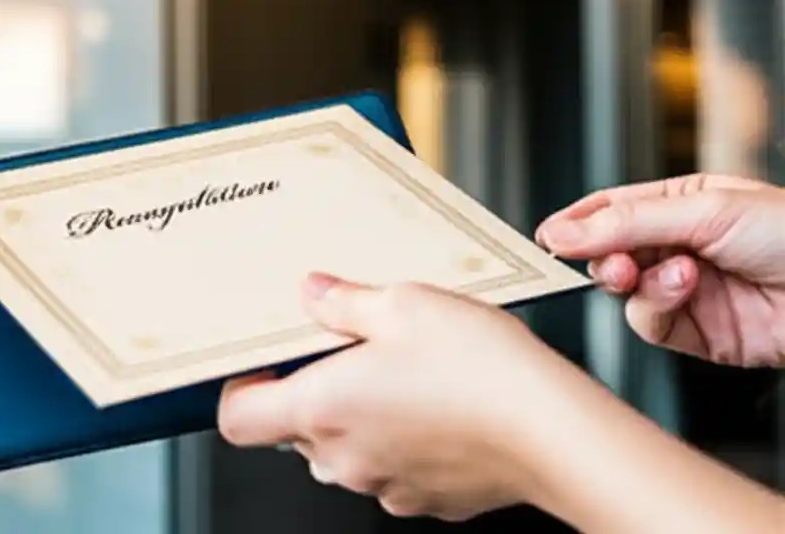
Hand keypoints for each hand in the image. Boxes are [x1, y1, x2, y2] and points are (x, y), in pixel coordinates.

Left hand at [217, 274, 593, 521]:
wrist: (555, 432)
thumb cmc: (481, 366)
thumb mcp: (405, 304)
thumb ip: (343, 301)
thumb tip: (310, 293)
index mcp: (321, 408)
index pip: (238, 418)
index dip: (243, 389)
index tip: (266, 362)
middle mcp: (343, 458)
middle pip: (293, 432)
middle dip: (314, 392)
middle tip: (353, 351)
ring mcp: (384, 486)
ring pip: (345, 450)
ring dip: (360, 417)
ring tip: (405, 375)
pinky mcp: (425, 500)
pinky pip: (391, 468)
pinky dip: (402, 441)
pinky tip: (439, 408)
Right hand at [536, 174, 784, 366]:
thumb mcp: (702, 210)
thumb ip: (625, 223)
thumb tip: (562, 232)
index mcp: (682, 204)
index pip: (612, 209)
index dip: (577, 223)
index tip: (547, 238)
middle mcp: (680, 247)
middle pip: (610, 254)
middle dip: (605, 257)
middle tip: (610, 262)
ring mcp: (687, 290)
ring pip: (626, 293)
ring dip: (641, 283)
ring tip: (673, 274)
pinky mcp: (697, 332)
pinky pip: (650, 324)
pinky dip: (659, 307)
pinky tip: (686, 289)